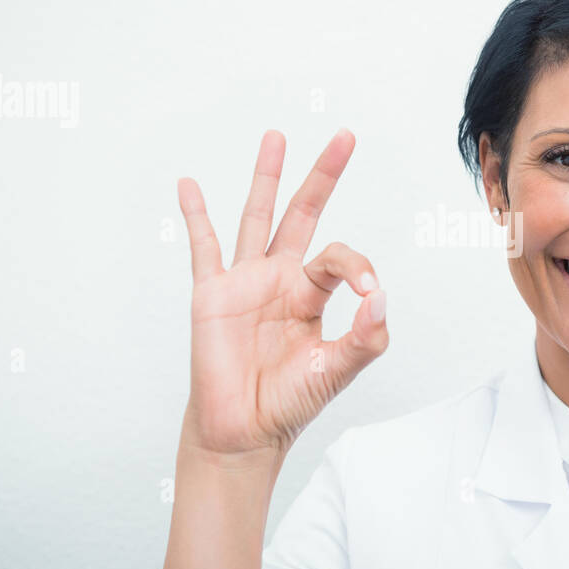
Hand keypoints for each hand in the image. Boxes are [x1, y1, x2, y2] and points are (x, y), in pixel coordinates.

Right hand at [177, 128, 387, 461]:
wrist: (244, 431)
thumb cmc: (289, 403)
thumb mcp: (336, 370)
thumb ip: (365, 337)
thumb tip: (379, 296)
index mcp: (312, 294)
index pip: (339, 258)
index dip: (357, 268)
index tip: (367, 294)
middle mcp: (281, 279)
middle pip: (304, 214)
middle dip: (324, 175)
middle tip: (345, 136)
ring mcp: (245, 281)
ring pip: (257, 216)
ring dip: (266, 177)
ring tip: (276, 137)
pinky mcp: (212, 294)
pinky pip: (203, 247)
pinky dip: (195, 215)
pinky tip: (189, 184)